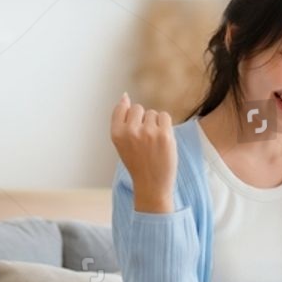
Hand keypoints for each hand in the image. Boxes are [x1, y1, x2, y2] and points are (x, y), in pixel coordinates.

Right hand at [110, 93, 177, 212]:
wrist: (152, 185)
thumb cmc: (137, 164)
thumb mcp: (122, 143)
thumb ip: (122, 121)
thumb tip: (125, 96)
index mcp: (116, 133)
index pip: (120, 108)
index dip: (129, 115)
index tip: (134, 126)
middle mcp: (130, 131)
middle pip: (138, 108)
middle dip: (143, 119)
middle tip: (145, 139)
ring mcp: (148, 132)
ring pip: (153, 113)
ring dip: (155, 124)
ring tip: (154, 142)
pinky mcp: (164, 134)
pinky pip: (165, 116)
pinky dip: (165, 126)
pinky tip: (163, 139)